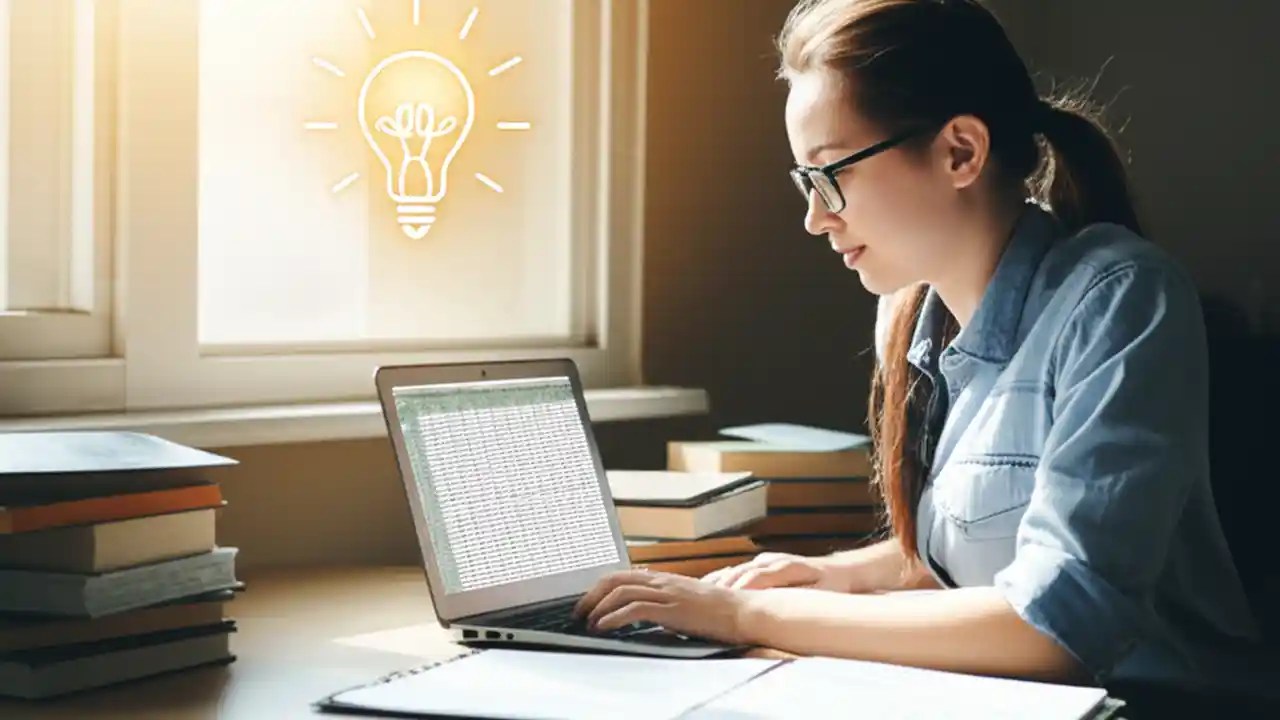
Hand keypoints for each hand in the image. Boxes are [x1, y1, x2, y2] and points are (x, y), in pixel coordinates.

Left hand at [571, 569, 751, 643]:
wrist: (741, 612)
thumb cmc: (717, 611)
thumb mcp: (684, 600)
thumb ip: (664, 601)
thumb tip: (645, 612)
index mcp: (662, 578)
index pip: (621, 575)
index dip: (599, 588)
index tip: (587, 603)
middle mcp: (661, 581)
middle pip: (615, 579)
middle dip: (591, 596)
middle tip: (579, 614)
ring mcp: (667, 593)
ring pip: (621, 591)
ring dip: (598, 608)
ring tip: (589, 623)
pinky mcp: (672, 609)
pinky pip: (635, 609)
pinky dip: (614, 618)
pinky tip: (604, 627)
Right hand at [702, 552, 848, 590]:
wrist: (837, 571)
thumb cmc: (830, 586)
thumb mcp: (822, 593)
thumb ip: (800, 597)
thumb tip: (779, 605)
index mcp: (788, 566)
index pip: (758, 576)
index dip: (740, 586)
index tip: (725, 600)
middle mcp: (772, 560)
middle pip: (741, 572)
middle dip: (722, 586)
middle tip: (701, 601)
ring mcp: (764, 560)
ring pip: (735, 570)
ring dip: (716, 582)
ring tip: (694, 595)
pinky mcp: (759, 564)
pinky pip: (735, 571)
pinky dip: (719, 579)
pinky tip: (703, 587)